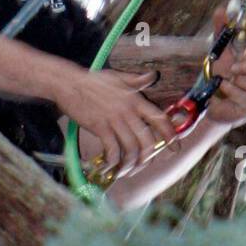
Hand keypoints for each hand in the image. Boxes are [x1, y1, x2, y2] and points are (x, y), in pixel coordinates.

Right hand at [52, 65, 176, 179]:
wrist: (69, 82)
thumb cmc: (93, 80)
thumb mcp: (118, 77)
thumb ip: (137, 80)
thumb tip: (153, 76)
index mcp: (135, 99)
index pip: (159, 118)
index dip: (170, 134)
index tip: (175, 146)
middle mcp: (128, 111)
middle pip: (146, 140)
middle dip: (148, 157)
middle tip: (145, 164)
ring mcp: (114, 119)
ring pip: (130, 148)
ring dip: (130, 163)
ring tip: (127, 169)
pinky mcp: (99, 127)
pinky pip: (112, 149)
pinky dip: (113, 161)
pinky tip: (110, 165)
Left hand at [204, 3, 245, 128]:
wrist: (214, 101)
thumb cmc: (222, 74)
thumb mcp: (220, 49)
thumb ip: (223, 28)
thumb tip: (223, 7)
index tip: (240, 54)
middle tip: (233, 67)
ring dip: (239, 80)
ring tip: (227, 78)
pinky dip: (232, 91)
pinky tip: (223, 87)